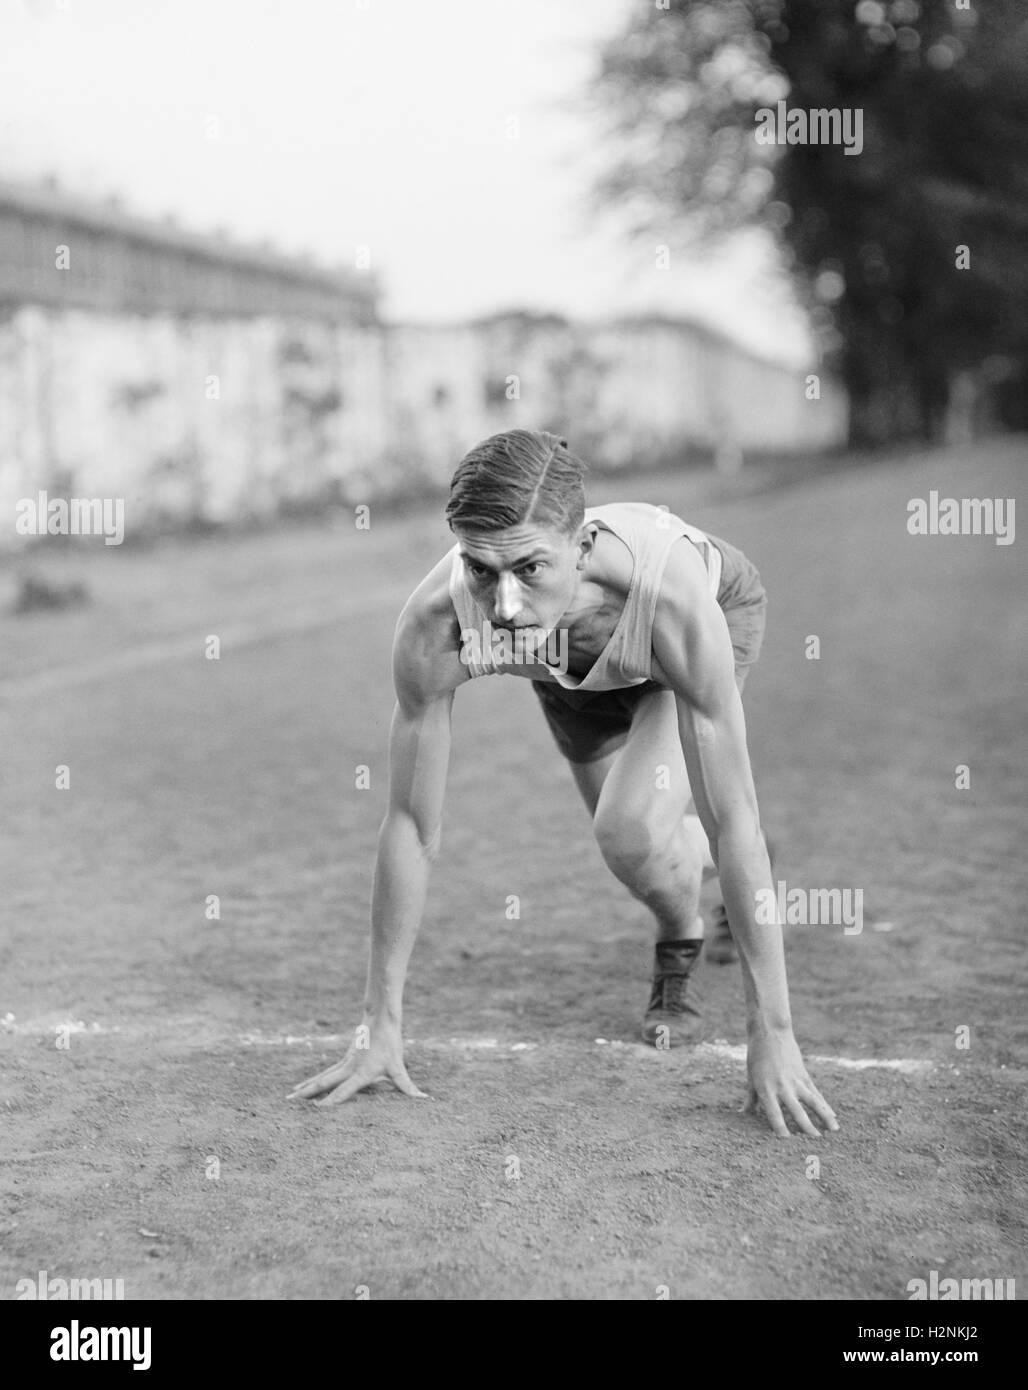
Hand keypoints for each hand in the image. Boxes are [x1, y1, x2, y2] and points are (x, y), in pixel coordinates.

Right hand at [287, 1017, 427, 1105]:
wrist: (381, 1018)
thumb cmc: (390, 1044)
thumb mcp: (399, 1067)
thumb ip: (408, 1087)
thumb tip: (424, 1099)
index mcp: (360, 1073)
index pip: (343, 1092)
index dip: (331, 1102)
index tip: (317, 1112)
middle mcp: (348, 1069)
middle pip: (323, 1083)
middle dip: (307, 1094)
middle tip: (289, 1103)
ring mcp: (343, 1064)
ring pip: (321, 1077)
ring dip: (306, 1087)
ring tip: (289, 1097)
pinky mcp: (343, 1060)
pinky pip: (325, 1073)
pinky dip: (313, 1080)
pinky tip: (303, 1086)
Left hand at [744, 1022, 838, 1137]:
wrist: (770, 1032)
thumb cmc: (756, 1055)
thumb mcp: (751, 1077)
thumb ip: (751, 1098)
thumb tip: (742, 1115)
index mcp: (766, 1089)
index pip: (774, 1113)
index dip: (780, 1128)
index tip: (786, 1142)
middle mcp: (782, 1086)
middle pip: (797, 1111)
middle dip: (807, 1128)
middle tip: (816, 1144)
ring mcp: (795, 1080)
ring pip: (813, 1102)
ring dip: (824, 1117)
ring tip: (833, 1131)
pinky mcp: (804, 1075)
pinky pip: (815, 1093)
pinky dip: (824, 1105)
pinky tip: (832, 1116)